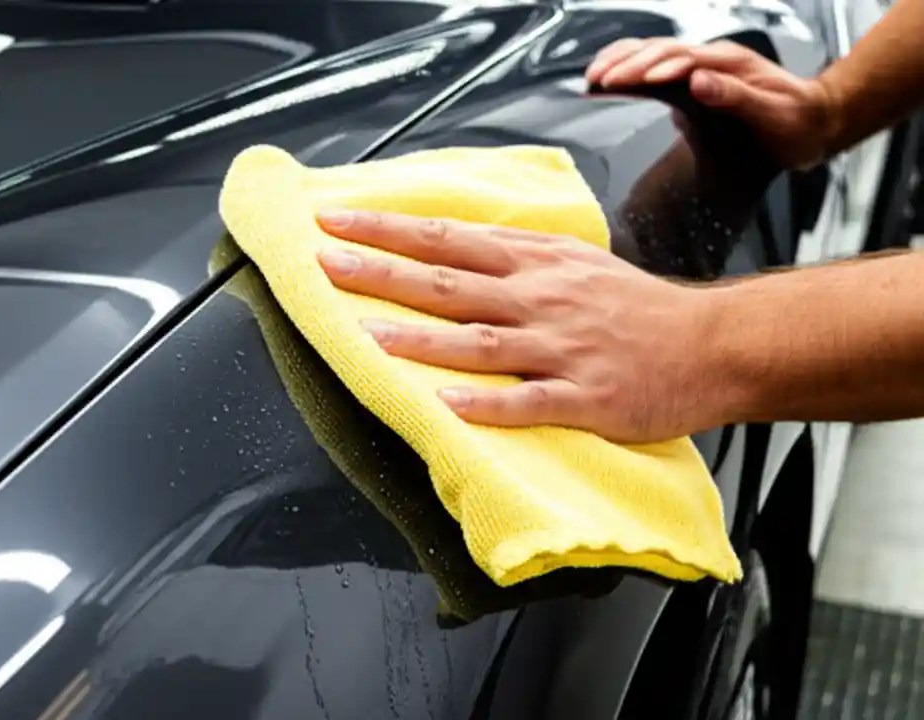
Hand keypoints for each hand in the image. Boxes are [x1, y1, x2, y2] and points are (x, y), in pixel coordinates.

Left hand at [315, 209, 731, 443]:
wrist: (711, 344)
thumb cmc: (635, 305)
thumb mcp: (573, 260)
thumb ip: (514, 254)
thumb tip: (451, 245)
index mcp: (535, 263)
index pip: (447, 239)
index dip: (388, 230)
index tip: (335, 222)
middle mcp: (542, 299)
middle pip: (449, 282)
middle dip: (383, 272)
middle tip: (326, 264)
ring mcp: (563, 348)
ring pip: (480, 341)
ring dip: (420, 338)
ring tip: (366, 336)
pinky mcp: (586, 396)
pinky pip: (529, 402)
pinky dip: (487, 403)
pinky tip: (446, 403)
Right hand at [585, 38, 839, 169]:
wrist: (816, 121)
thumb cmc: (796, 123)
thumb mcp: (773, 115)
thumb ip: (736, 97)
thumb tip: (698, 82)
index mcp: (729, 64)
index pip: (680, 59)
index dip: (649, 68)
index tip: (621, 81)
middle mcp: (714, 59)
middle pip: (661, 50)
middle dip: (625, 62)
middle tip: (595, 79)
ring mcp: (705, 66)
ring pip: (656, 52)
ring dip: (623, 60)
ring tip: (593, 75)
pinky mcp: (698, 78)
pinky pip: (659, 65)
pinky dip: (632, 67)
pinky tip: (613, 76)